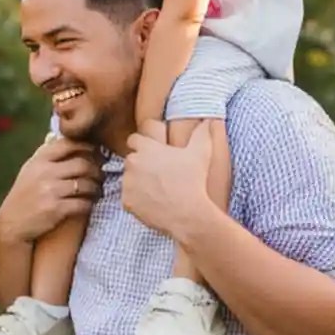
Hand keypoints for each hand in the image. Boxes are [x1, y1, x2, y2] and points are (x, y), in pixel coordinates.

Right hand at [0, 134, 102, 243]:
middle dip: (97, 170)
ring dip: (96, 188)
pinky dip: (90, 203)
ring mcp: (50, 190)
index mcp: (39, 160)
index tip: (97, 152)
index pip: (69, 144)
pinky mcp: (56, 209)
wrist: (12, 224)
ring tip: (98, 190)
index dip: (88, 146)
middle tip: (101, 175)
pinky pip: (83, 203)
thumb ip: (46, 155)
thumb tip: (62, 137)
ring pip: (86, 184)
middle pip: (83, 164)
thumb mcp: (30, 170)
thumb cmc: (24, 195)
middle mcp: (44, 172)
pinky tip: (90, 203)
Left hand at [122, 119, 217, 238]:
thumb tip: (208, 120)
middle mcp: (133, 162)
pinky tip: (153, 203)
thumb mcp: (200, 153)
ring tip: (157, 190)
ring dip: (138, 183)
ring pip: (128, 179)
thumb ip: (202, 133)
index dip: (142, 146)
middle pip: (131, 160)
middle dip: (141, 166)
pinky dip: (137, 201)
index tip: (151, 153)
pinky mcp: (126, 201)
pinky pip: (129, 199)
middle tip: (158, 175)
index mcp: (147, 148)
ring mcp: (127, 183)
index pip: (134, 140)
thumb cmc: (194, 181)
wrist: (188, 214)